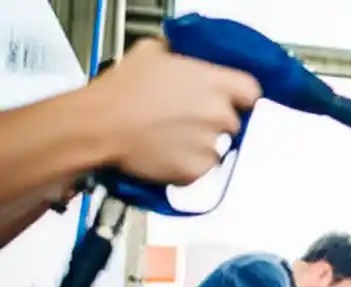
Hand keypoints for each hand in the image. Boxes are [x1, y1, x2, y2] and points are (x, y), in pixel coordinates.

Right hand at [88, 38, 262, 185]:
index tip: (229, 100)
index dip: (240, 97)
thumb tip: (182, 57)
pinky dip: (190, 165)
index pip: (252, 92)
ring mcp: (210, 144)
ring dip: (202, 144)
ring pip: (219, 147)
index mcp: (215, 83)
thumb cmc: (120, 91)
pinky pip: (203, 169)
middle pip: (234, 121)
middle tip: (189, 118)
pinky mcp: (197, 170)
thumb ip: (180, 56)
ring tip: (173, 137)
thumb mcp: (152, 52)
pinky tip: (168, 153)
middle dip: (215, 121)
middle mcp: (219, 114)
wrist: (98, 126)